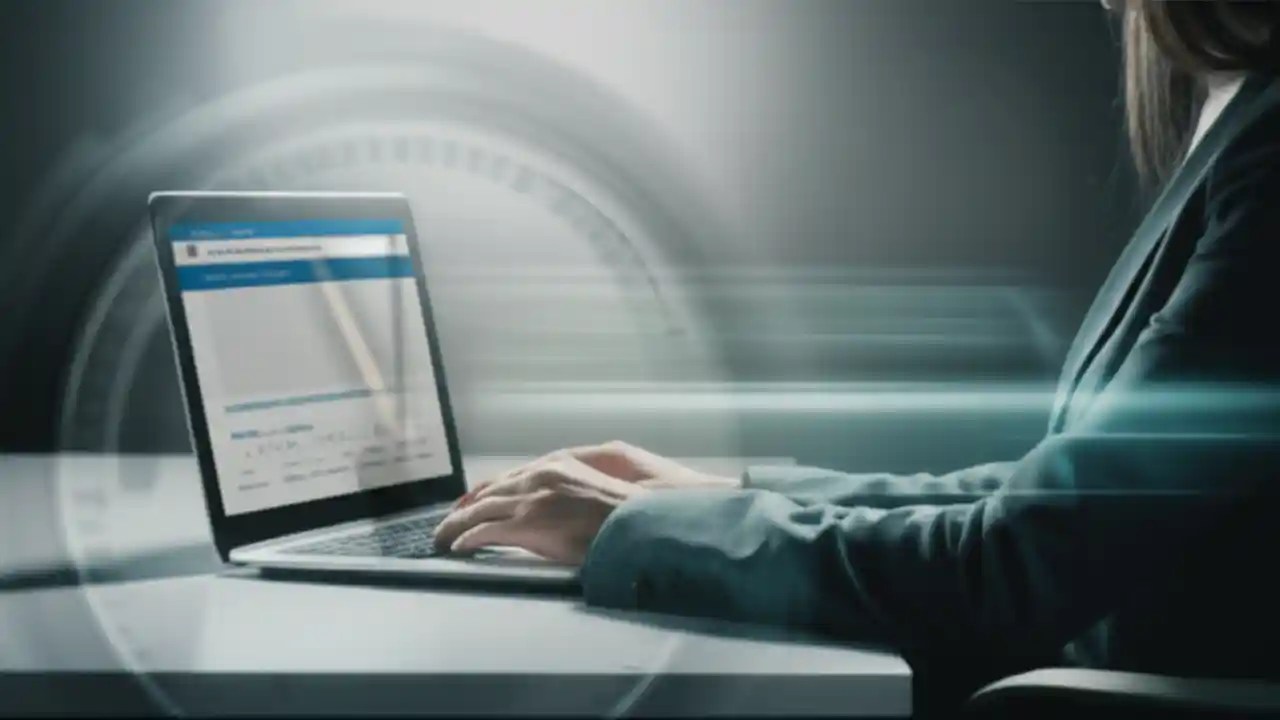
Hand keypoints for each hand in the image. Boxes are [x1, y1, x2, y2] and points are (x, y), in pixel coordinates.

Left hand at [433, 451, 649, 563]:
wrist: (633, 521)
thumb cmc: (620, 512)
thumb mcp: (589, 488)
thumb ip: (564, 490)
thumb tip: (551, 505)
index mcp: (553, 466)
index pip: (507, 478)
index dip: (483, 491)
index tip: (468, 502)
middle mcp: (536, 478)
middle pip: (488, 493)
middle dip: (464, 509)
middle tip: (446, 524)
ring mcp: (530, 501)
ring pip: (480, 512)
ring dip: (456, 526)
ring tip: (441, 539)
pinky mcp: (527, 525)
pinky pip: (485, 532)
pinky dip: (467, 540)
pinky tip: (457, 548)